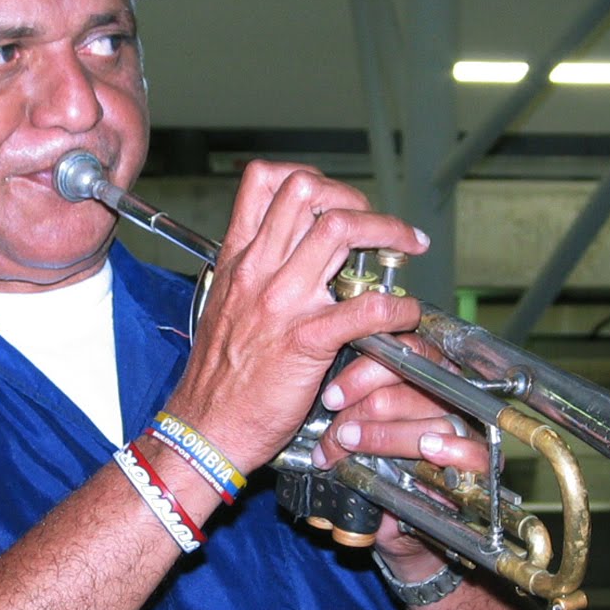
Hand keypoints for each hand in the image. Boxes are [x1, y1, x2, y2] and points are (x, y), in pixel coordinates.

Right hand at [164, 161, 428, 473]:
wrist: (204, 429)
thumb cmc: (216, 379)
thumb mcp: (223, 307)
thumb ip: (253, 276)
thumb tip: (287, 259)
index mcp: (238, 260)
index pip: (264, 182)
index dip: (311, 180)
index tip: (336, 203)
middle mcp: (259, 271)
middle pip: (307, 192)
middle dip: (354, 198)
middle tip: (376, 226)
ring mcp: (283, 303)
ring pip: (339, 229)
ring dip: (386, 232)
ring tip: (405, 249)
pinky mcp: (307, 341)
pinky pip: (367, 308)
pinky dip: (398, 307)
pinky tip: (404, 317)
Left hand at [312, 347, 490, 571]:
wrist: (393, 526)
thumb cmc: (371, 472)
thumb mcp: (351, 436)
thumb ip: (347, 408)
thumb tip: (323, 392)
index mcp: (419, 380)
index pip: (404, 353)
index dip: (364, 372)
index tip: (332, 397)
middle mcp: (445, 398)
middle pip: (414, 382)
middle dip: (366, 408)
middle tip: (339, 433)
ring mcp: (464, 428)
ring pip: (432, 417)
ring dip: (387, 434)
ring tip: (354, 446)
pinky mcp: (479, 464)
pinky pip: (471, 451)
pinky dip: (448, 450)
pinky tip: (426, 450)